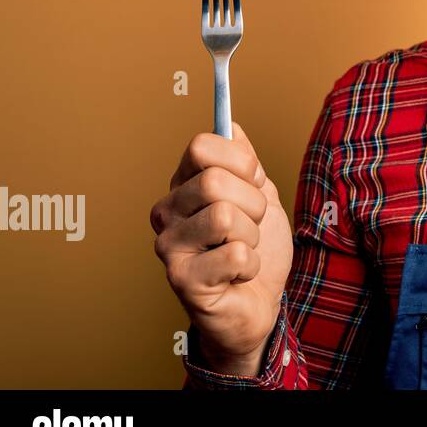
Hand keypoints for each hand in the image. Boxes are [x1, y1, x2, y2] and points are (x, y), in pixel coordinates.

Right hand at [151, 122, 291, 376]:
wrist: (260, 302)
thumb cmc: (256, 247)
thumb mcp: (259, 194)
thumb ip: (244, 160)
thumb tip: (230, 125)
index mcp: (183, 184)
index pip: (203, 145)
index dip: (241, 161)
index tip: (252, 181)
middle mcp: (167, 211)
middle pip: (216, 181)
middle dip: (253, 204)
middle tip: (251, 225)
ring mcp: (169, 246)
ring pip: (225, 217)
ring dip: (251, 237)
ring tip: (243, 249)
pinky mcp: (181, 279)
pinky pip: (235, 255)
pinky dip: (250, 265)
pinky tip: (237, 275)